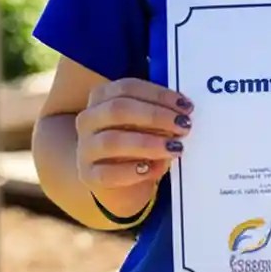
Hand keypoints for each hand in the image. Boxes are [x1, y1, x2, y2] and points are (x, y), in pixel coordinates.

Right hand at [75, 78, 193, 214]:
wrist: (118, 183)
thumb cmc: (135, 144)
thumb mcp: (146, 124)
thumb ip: (158, 114)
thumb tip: (181, 112)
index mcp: (101, 97)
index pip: (127, 87)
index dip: (158, 94)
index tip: (184, 105)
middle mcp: (88, 119)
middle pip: (118, 110)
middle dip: (155, 116)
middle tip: (183, 125)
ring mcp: (86, 148)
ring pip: (112, 141)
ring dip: (148, 143)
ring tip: (174, 148)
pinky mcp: (89, 176)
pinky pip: (109, 173)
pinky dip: (134, 171)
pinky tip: (154, 168)